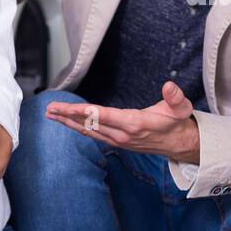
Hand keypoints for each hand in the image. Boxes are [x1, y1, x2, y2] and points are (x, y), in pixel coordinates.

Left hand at [45, 81, 200, 161]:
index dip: (84, 112)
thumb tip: (169, 85)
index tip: (68, 108)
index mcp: (134, 123)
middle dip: (68, 116)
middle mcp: (122, 134)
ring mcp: (118, 140)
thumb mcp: (181, 108)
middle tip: (50, 109)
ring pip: (88, 130)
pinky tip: (67, 122)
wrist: (179, 145)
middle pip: (90, 123)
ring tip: (51, 115)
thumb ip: (175, 97)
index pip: (104, 116)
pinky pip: (92, 134)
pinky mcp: (116, 142)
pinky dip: (77, 127)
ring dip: (68, 122)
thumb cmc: (177, 123)